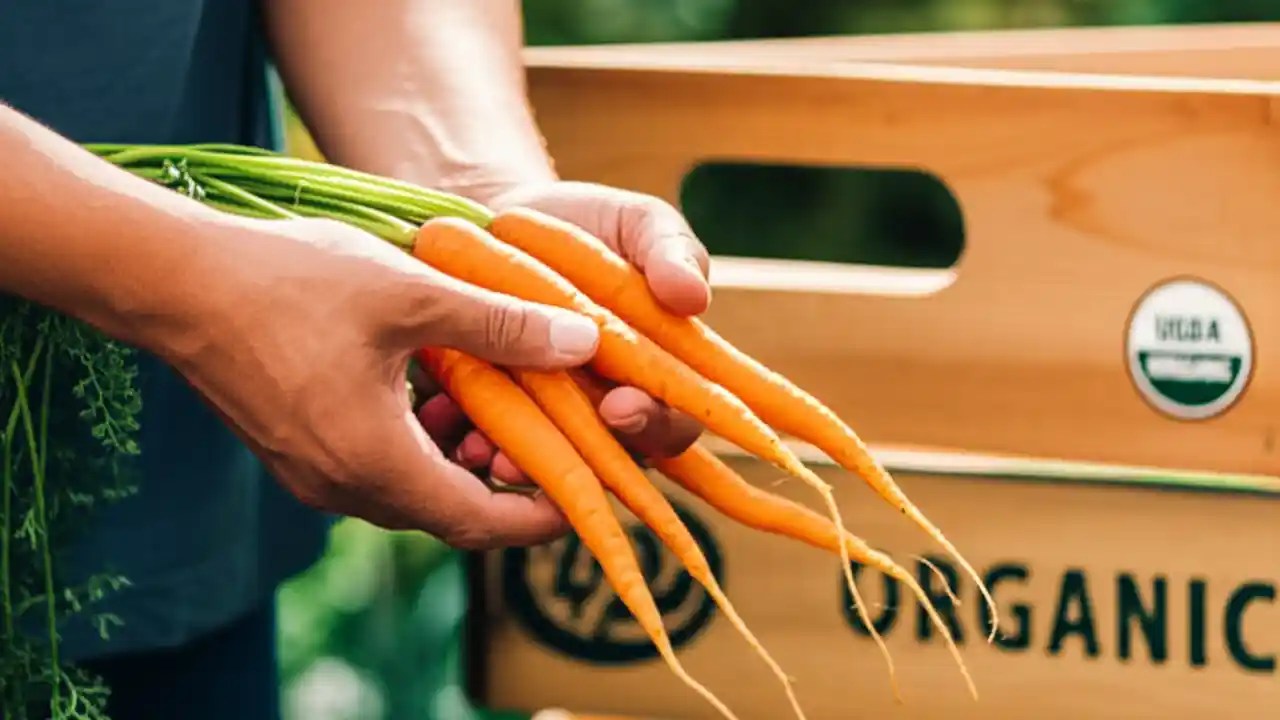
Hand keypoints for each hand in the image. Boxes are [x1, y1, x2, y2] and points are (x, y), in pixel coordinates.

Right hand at [162, 216, 600, 548]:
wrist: (174, 280)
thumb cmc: (289, 282)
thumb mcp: (410, 293)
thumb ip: (500, 323)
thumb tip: (582, 342)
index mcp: (374, 464)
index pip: (482, 523)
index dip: (542, 515)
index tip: (587, 492)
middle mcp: (342, 488)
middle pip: (451, 513)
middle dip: (508, 482)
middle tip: (554, 437)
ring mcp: (313, 476)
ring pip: (415, 490)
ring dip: (463, 459)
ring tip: (499, 402)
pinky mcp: (296, 454)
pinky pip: (378, 470)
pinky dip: (422, 445)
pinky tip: (436, 388)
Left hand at [413, 181, 708, 487]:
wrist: (503, 221)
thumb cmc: (589, 225)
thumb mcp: (637, 223)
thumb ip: (671, 250)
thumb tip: (693, 296)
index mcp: (659, 377)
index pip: (673, 424)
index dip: (655, 425)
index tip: (621, 405)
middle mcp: (606, 412)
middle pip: (608, 464)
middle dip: (578, 466)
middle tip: (540, 450)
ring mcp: (550, 421)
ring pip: (543, 466)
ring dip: (517, 465)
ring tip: (485, 451)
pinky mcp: (495, 417)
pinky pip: (485, 445)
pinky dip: (467, 441)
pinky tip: (447, 421)